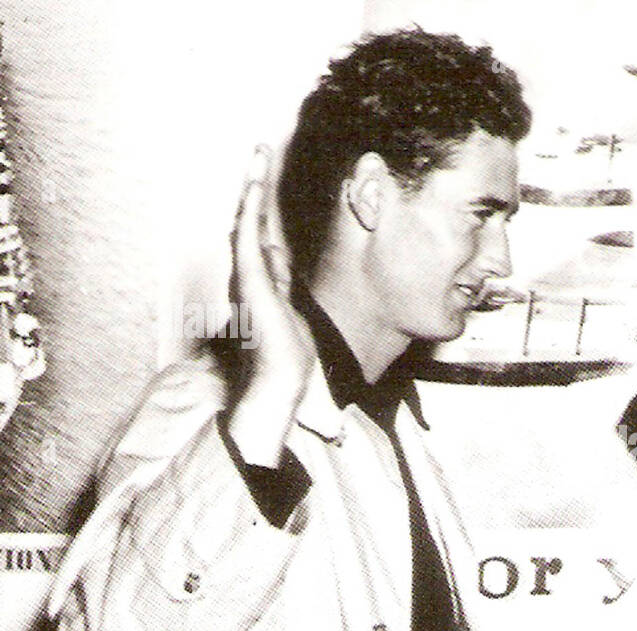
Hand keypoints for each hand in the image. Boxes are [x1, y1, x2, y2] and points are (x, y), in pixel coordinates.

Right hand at [226, 146, 317, 466]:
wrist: (282, 378)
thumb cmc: (289, 351)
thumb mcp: (290, 306)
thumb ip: (280, 281)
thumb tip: (276, 257)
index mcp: (264, 276)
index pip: (263, 230)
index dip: (265, 201)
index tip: (267, 173)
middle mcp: (252, 270)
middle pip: (254, 217)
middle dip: (257, 182)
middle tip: (261, 149)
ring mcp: (249, 273)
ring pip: (249, 218)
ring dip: (253, 184)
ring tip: (259, 153)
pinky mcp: (251, 279)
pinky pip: (248, 235)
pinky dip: (250, 208)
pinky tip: (253, 185)